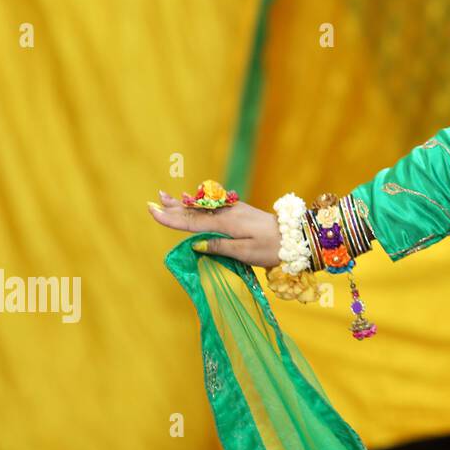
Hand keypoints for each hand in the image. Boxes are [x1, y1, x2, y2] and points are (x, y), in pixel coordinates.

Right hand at [146, 190, 283, 267]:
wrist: (296, 236)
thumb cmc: (272, 248)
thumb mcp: (245, 252)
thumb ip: (220, 247)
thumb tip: (196, 243)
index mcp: (227, 223)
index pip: (193, 222)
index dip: (172, 219)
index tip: (153, 212)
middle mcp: (229, 213)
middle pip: (195, 211)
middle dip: (173, 208)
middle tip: (153, 201)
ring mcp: (235, 210)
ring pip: (203, 207)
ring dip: (184, 203)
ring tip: (167, 197)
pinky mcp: (241, 211)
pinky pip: (214, 206)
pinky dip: (199, 204)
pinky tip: (194, 200)